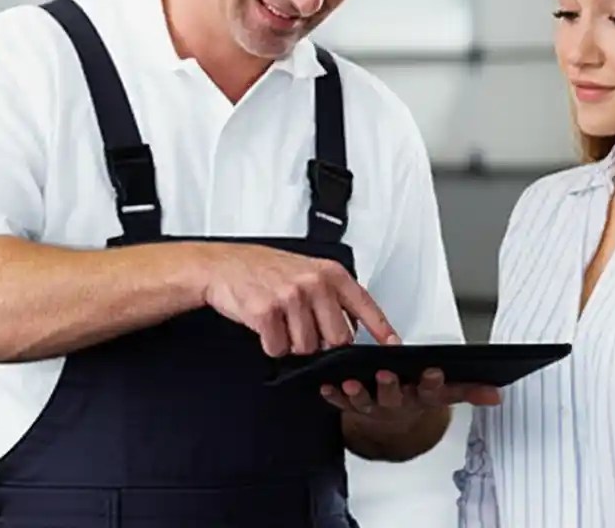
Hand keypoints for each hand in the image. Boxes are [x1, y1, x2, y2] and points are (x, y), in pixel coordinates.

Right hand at [194, 243, 398, 356]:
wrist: (221, 265)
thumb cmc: (262, 269)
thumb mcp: (305, 271)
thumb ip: (331, 295)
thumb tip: (353, 328)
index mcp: (329, 273)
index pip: (365, 304)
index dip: (381, 329)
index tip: (392, 345)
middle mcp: (314, 283)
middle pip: (337, 339)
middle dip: (321, 342)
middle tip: (301, 328)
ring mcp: (290, 297)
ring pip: (307, 348)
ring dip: (291, 343)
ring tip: (279, 321)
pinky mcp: (266, 312)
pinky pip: (278, 349)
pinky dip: (270, 345)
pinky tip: (264, 326)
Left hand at [320, 368, 501, 426]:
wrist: (393, 425)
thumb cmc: (418, 397)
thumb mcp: (446, 395)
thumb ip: (470, 391)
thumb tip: (497, 393)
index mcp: (421, 397)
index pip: (431, 391)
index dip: (432, 382)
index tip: (433, 372)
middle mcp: (397, 403)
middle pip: (394, 396)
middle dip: (390, 386)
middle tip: (385, 374)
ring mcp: (374, 406)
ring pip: (365, 401)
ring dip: (358, 393)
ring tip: (351, 382)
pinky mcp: (353, 404)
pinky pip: (342, 402)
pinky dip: (333, 396)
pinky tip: (326, 386)